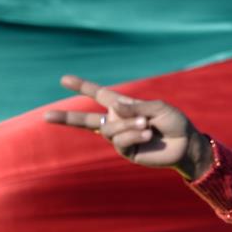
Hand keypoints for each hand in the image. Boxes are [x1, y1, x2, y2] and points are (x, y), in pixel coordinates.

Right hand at [43, 75, 212, 179]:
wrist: (186, 144)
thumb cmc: (174, 123)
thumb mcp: (158, 108)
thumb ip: (135, 107)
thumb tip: (112, 106)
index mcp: (124, 106)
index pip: (99, 95)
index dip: (83, 87)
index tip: (64, 79)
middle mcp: (118, 121)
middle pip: (87, 120)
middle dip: (66, 118)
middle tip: (45, 116)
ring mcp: (121, 138)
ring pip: (110, 130)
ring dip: (128, 125)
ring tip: (148, 125)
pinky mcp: (127, 151)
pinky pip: (120, 142)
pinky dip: (133, 135)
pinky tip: (147, 133)